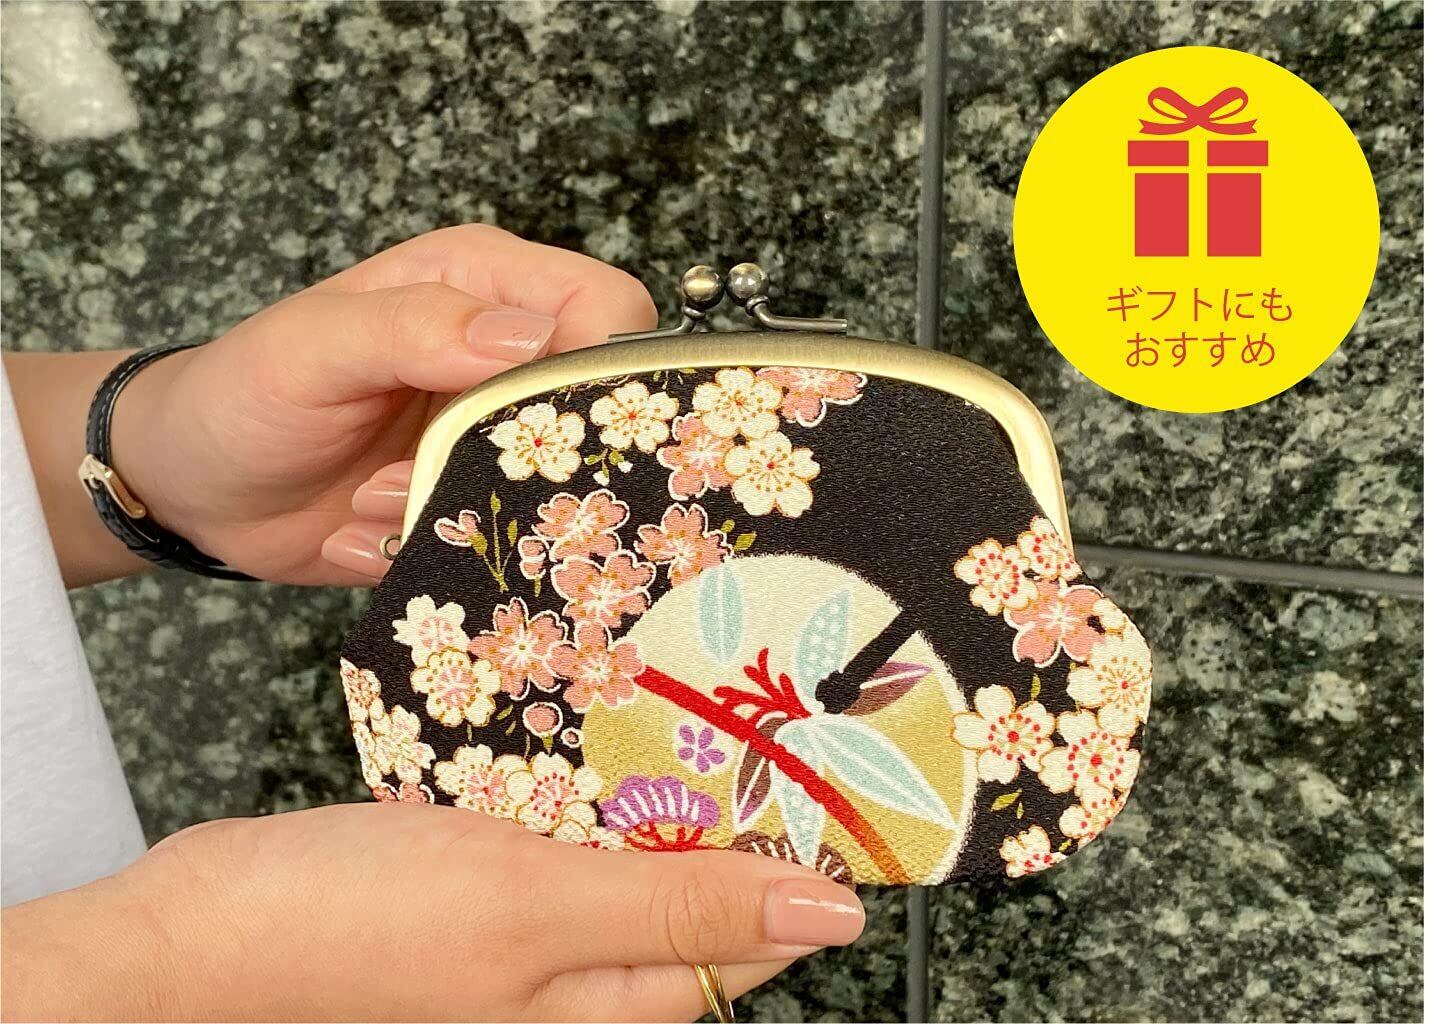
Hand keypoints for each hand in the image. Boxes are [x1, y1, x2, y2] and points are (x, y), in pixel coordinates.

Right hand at [0, 803, 865, 1021]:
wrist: (195, 932)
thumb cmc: (354, 931)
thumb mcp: (532, 912)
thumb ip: (675, 912)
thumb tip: (834, 917)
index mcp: (611, 1004)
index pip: (751, 938)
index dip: (805, 863)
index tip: (845, 780)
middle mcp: (579, 981)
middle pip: (697, 898)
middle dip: (742, 816)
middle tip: (778, 720)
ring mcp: (527, 939)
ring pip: (634, 864)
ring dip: (667, 795)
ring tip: (706, 708)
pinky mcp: (480, 891)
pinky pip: (568, 842)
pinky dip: (592, 790)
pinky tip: (599, 737)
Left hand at [109, 224, 656, 584]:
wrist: (192, 486)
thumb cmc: (241, 392)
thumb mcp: (313, 345)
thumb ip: (416, 326)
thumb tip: (531, 338)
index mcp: (484, 286)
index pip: (606, 306)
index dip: (607, 359)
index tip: (554, 417)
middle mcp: (506, 360)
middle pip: (600, 409)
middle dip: (523, 457)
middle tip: (428, 469)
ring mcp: (496, 438)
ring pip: (555, 490)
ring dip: (461, 508)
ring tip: (373, 496)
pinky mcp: (478, 504)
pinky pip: (504, 541)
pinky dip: (434, 547)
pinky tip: (366, 527)